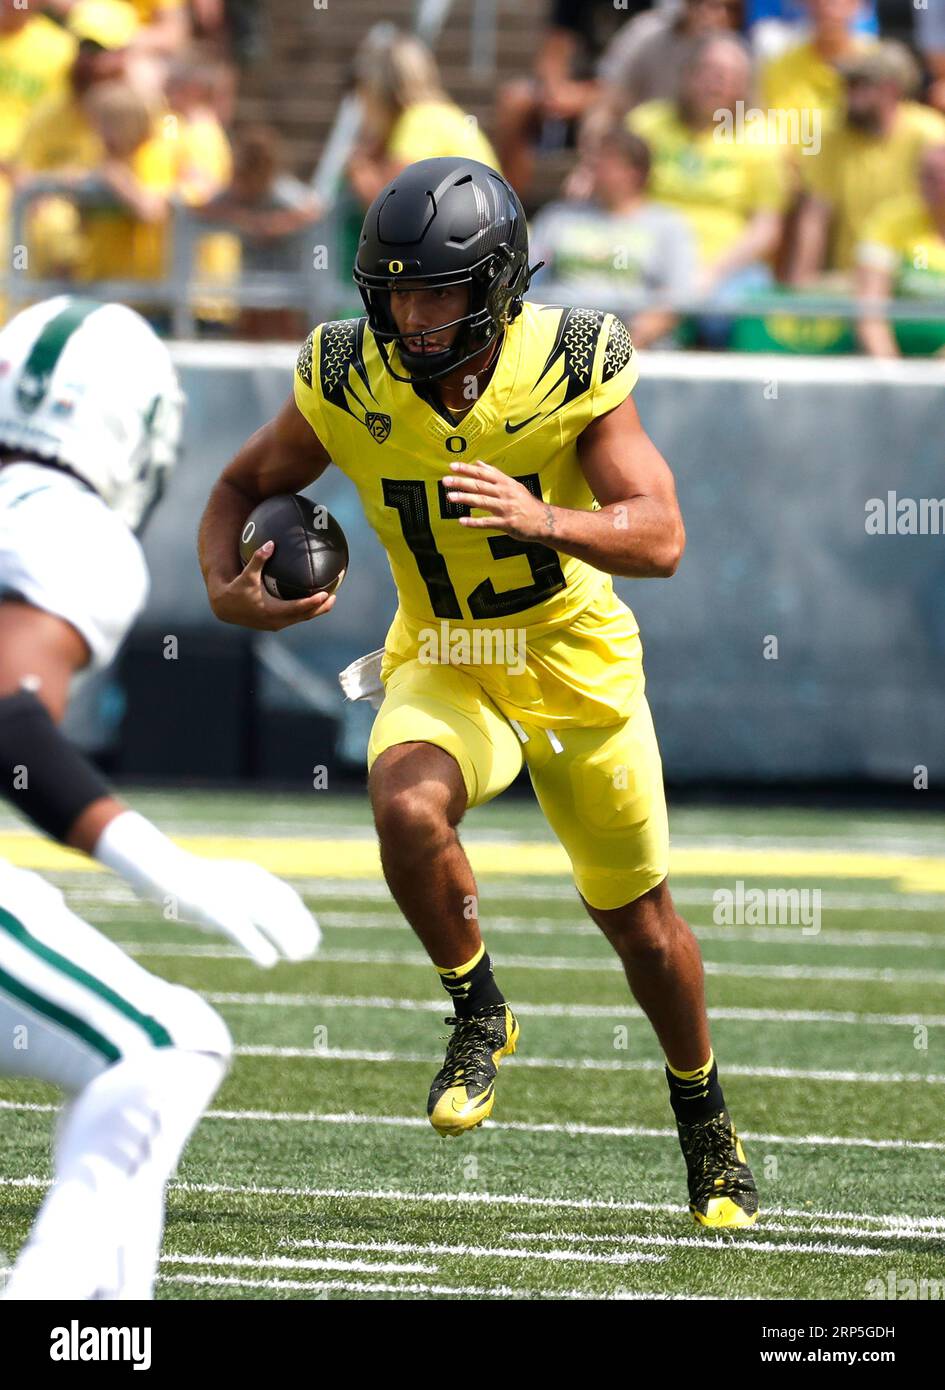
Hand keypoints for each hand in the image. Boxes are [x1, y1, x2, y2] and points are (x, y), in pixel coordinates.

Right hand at [170, 856, 320, 967]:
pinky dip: (258, 945)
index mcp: (249, 874)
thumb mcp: (221, 886)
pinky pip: (242, 930)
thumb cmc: (188, 882)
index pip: (285, 896)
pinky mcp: (215, 911)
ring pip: (267, 918)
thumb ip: (239, 898)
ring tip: (299, 957)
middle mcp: (245, 882)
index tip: (313, 936)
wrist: (160, 871)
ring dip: (286, 937)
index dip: (301, 917)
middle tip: (310, 951)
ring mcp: (231, 895)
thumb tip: (256, 919)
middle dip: (299, 928)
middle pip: (281, 907)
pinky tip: (269, 961)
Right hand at [209, 541, 336, 629]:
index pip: (298, 608)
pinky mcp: (275, 623)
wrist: (225, 608)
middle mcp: (276, 621)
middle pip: (305, 616)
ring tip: (329, 599)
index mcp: (272, 611)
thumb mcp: (247, 575)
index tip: (326, 594)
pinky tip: (313, 600)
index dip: (313, 602)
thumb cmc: (236, 590)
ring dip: (315, 610)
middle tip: (334, 596)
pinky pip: (295, 617)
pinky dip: (306, 610)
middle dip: (321, 607)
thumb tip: (270, 543)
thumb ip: (258, 559)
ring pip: (301, 618)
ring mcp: (276, 624)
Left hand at [443, 460, 551, 540]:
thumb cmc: (526, 503)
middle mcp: (504, 493)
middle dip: (461, 482)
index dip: (467, 469)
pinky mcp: (507, 523)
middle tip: (446, 481)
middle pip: (480, 485)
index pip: (483, 473)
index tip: (452, 466)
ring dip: (465, 499)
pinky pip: (488, 522)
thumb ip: (495, 474)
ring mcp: (505, 508)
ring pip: (482, 501)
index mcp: (504, 483)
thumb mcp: (512, 485)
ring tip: (450, 498)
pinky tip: (462, 521)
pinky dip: (474, 522)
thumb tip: (479, 463)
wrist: (544, 520)